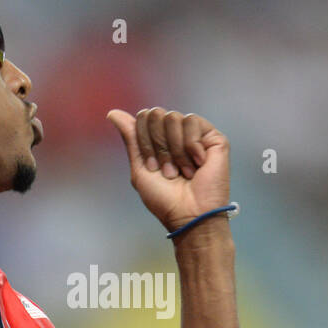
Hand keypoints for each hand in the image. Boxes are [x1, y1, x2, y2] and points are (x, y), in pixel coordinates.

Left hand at [106, 108, 230, 232]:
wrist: (189, 214)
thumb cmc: (164, 199)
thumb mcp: (140, 169)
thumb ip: (130, 139)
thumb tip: (113, 112)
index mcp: (159, 139)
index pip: (143, 117)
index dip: (144, 142)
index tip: (153, 168)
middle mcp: (177, 133)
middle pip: (156, 114)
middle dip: (159, 146)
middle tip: (169, 171)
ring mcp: (196, 135)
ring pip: (174, 117)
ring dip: (175, 151)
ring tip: (185, 172)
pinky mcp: (214, 137)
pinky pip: (192, 121)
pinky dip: (191, 146)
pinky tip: (199, 163)